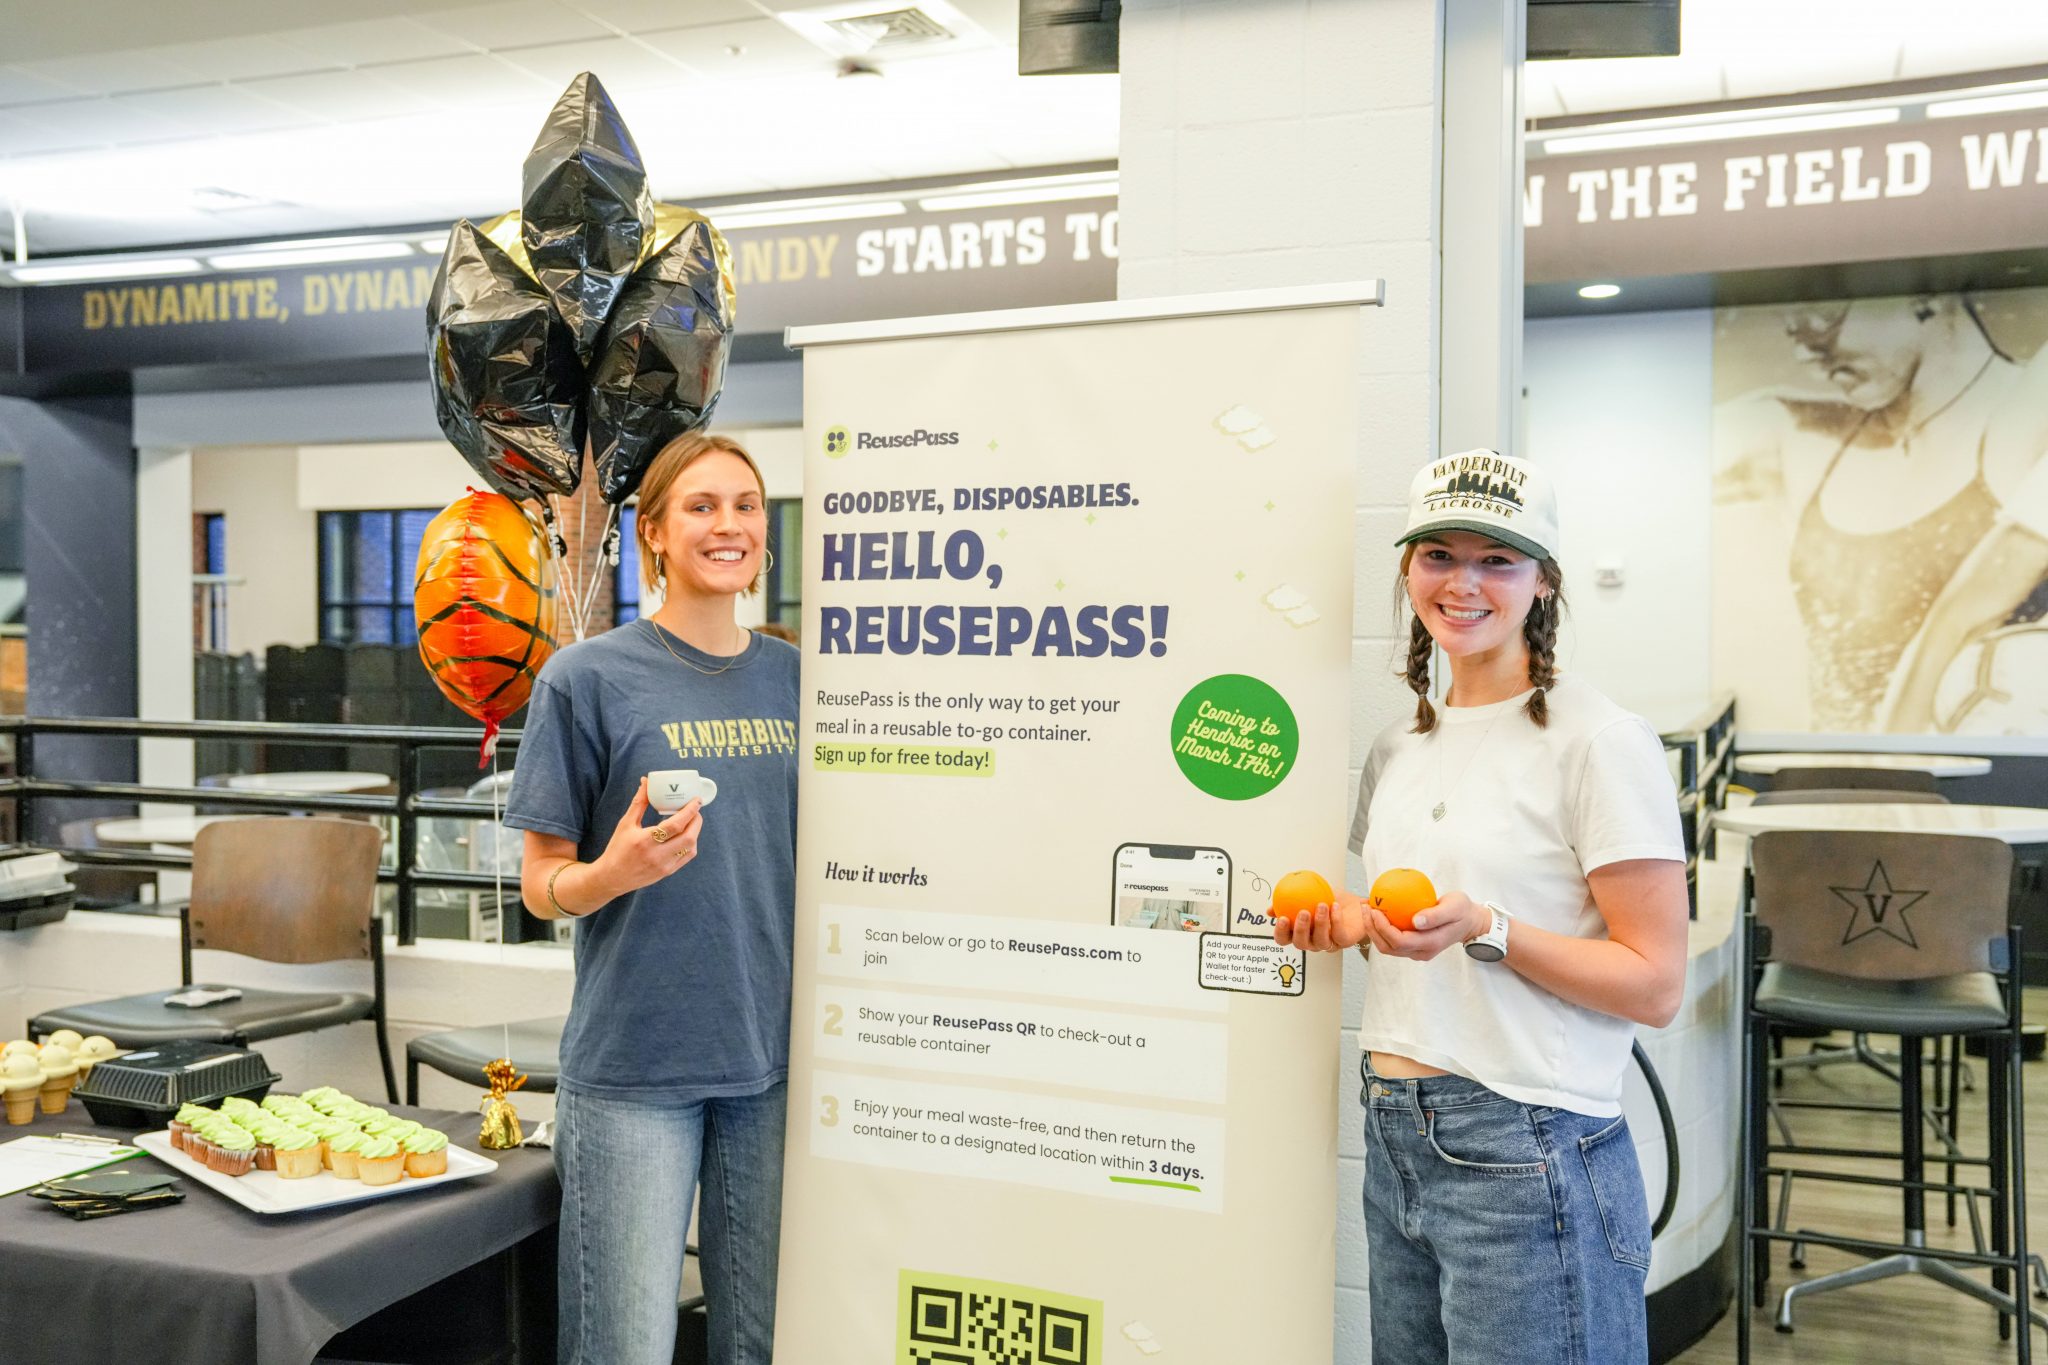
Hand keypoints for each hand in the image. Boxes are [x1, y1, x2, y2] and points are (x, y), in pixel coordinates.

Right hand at [589, 778, 702, 897]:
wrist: (612, 877)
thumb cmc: (618, 849)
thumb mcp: (625, 823)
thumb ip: (639, 802)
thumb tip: (646, 782)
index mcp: (645, 841)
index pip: (675, 825)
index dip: (690, 811)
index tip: (697, 801)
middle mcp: (657, 855)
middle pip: (689, 837)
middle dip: (696, 820)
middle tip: (695, 809)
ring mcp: (664, 866)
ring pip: (691, 847)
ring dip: (695, 832)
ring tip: (690, 821)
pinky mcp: (668, 872)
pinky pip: (687, 857)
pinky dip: (690, 843)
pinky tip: (685, 835)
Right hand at [1271, 892, 1367, 952]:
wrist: (1356, 905)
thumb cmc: (1331, 901)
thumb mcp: (1309, 896)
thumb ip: (1289, 901)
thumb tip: (1270, 909)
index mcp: (1301, 932)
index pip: (1285, 939)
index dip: (1281, 932)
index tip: (1282, 918)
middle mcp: (1312, 941)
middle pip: (1300, 943)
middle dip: (1300, 929)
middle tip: (1303, 912)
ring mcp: (1328, 943)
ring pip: (1320, 941)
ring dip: (1320, 923)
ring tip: (1322, 905)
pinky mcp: (1344, 942)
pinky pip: (1338, 934)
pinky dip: (1336, 920)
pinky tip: (1335, 906)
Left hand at [1359, 890, 1483, 961]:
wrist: (1470, 922)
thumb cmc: (1463, 911)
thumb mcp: (1454, 907)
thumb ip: (1436, 915)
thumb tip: (1415, 921)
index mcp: (1430, 944)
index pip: (1400, 941)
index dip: (1383, 928)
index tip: (1375, 910)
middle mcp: (1421, 952)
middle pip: (1389, 947)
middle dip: (1372, 929)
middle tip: (1365, 907)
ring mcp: (1417, 952)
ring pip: (1388, 947)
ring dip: (1374, 930)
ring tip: (1367, 909)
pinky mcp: (1414, 946)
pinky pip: (1393, 941)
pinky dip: (1381, 929)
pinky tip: (1377, 911)